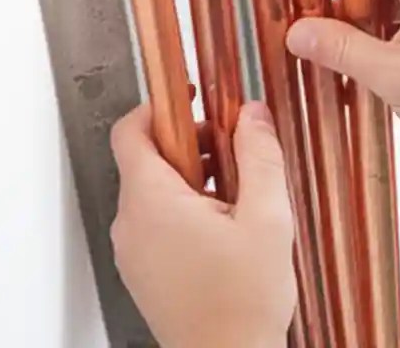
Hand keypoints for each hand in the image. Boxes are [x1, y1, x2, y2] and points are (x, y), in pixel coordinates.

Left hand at [110, 102, 295, 347]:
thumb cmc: (241, 304)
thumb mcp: (267, 217)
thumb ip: (260, 156)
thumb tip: (253, 114)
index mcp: (152, 202)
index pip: (132, 130)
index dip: (161, 104)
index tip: (190, 95)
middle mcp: (132, 223)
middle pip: (150, 158)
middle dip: (195, 145)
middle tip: (238, 152)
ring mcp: (134, 250)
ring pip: (157, 191)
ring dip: (196, 179)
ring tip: (242, 196)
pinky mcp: (145, 270)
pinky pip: (159, 221)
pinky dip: (190, 209)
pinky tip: (231, 226)